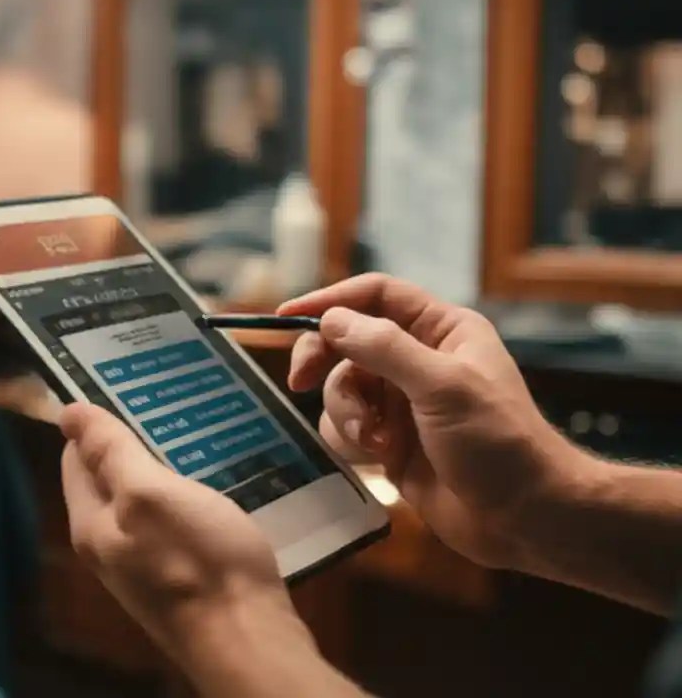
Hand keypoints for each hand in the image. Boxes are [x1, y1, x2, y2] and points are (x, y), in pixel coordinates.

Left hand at [59, 404, 361, 696]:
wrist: (249, 640)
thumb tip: (66, 411)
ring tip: (199, 438)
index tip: (130, 390)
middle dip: (136, 443)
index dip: (98, 422)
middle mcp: (109, 547)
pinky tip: (217, 486)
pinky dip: (190, 499)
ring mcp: (144, 567)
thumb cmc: (199, 562)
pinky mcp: (180, 580)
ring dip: (167, 471)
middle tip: (170, 407)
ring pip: (146, 503)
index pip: (76, 458)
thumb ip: (110, 453)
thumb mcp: (150, 494)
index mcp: (91, 524)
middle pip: (110, 480)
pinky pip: (174, 527)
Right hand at [279, 273, 579, 569]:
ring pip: (341, 388)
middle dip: (323, 361)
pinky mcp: (390, 442)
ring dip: (345, 412)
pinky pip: (346, 427)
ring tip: (373, 440)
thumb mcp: (443, 386)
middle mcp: (419, 360)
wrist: (525, 517)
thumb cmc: (499, 443)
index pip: (377, 296)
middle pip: (347, 341)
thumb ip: (384, 348)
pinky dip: (351, 439)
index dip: (330, 300)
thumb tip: (330, 321)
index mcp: (443, 331)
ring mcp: (402, 403)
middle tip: (300, 382)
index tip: (287, 315)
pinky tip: (379, 457)